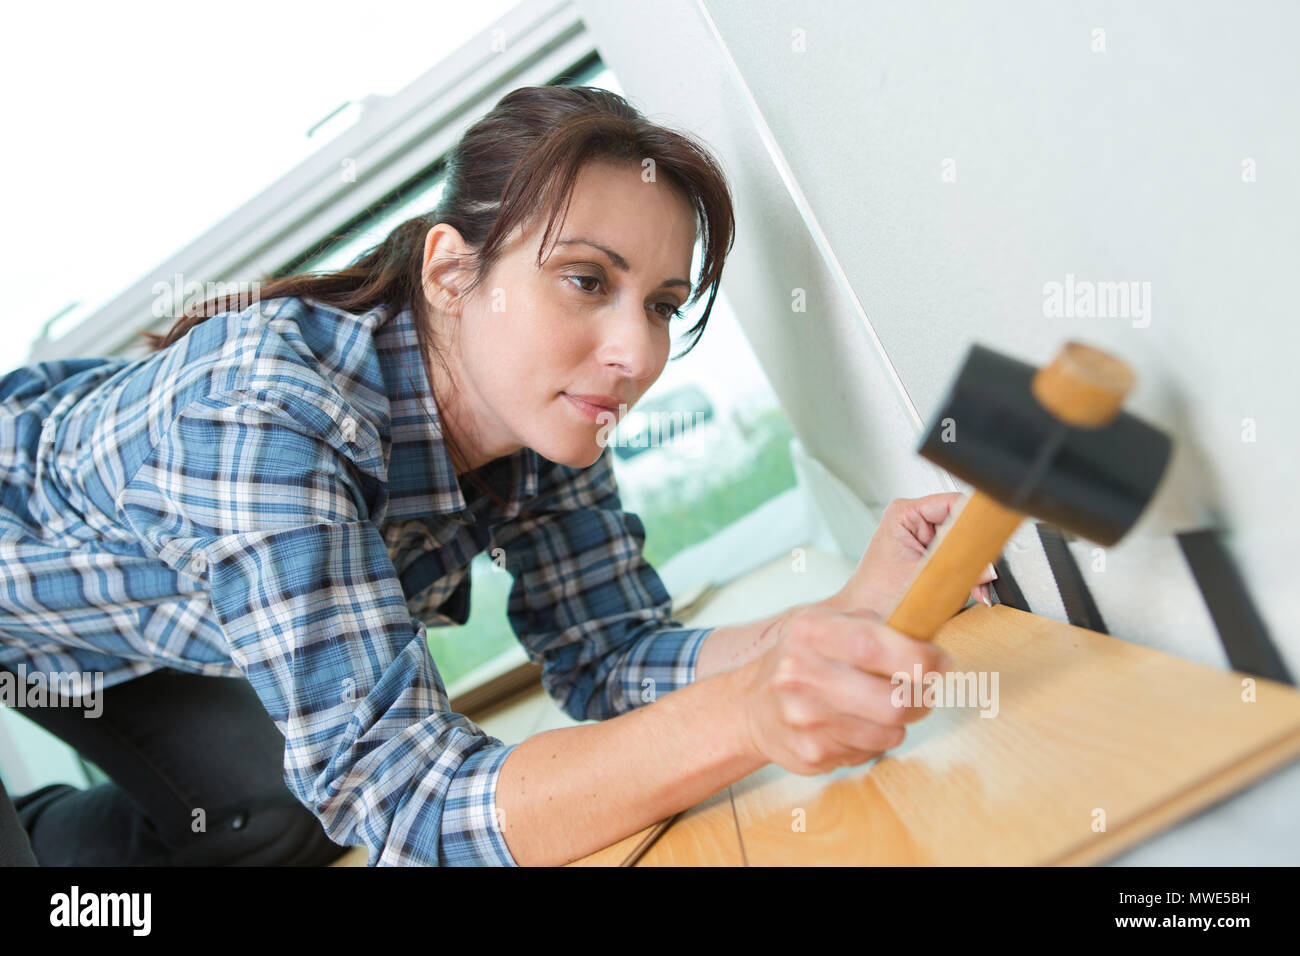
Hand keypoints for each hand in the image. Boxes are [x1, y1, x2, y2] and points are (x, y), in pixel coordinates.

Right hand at [734, 603, 951, 774]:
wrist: (750, 706)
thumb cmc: (802, 659)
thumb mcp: (826, 622)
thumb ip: (872, 625)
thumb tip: (926, 638)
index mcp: (810, 632)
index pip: (874, 645)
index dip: (919, 657)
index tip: (940, 660)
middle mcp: (801, 674)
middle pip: (892, 701)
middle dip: (921, 697)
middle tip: (921, 689)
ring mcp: (804, 718)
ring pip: (889, 731)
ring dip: (900, 720)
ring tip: (883, 706)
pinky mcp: (811, 754)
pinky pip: (871, 751)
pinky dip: (874, 738)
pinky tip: (855, 724)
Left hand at [827, 493, 997, 618]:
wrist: (864, 618)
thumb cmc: (878, 598)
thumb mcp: (926, 579)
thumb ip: (961, 570)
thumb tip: (989, 566)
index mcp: (905, 512)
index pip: (955, 503)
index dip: (977, 524)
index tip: (992, 542)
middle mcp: (914, 519)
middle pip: (963, 525)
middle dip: (977, 553)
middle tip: (982, 573)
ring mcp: (923, 535)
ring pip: (966, 544)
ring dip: (974, 568)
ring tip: (973, 587)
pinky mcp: (930, 553)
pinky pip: (960, 558)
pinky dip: (969, 575)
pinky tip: (970, 590)